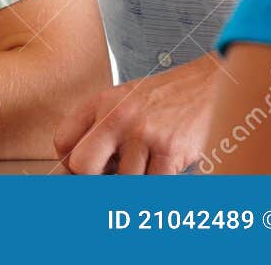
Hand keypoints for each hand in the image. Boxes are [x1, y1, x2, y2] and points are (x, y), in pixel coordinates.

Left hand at [55, 53, 218, 173]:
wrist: (208, 85)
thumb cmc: (162, 99)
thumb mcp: (122, 100)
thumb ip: (98, 128)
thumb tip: (76, 170)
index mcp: (101, 102)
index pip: (62, 142)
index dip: (70, 163)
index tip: (86, 167)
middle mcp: (117, 116)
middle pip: (82, 166)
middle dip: (94, 179)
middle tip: (111, 175)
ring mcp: (143, 133)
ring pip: (122, 183)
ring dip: (133, 181)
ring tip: (145, 164)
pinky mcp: (170, 150)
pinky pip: (152, 185)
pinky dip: (156, 184)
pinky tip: (163, 168)